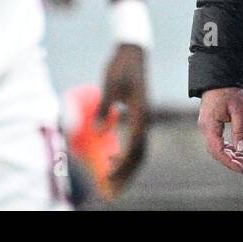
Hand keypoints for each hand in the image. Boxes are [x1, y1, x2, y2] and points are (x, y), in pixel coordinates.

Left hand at [98, 43, 147, 191]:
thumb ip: (104, 108)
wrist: (133, 52)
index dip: (122, 165)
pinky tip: (113, 158)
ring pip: (140, 150)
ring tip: (112, 182)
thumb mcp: (109, 84)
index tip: (108, 176)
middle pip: (139, 155)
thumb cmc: (120, 66)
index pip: (134, 147)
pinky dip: (127, 155)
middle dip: (126, 174)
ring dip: (127, 168)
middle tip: (110, 190)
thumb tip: (97, 131)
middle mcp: (145, 119)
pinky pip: (136, 141)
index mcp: (140, 114)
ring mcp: (144, 118)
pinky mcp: (140, 116)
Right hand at [197, 86, 242, 172]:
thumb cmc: (230, 91)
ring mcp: (207, 126)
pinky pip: (218, 141)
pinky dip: (228, 147)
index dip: (229, 162)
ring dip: (231, 155)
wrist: (220, 77)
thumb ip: (241, 130)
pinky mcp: (211, 124)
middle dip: (232, 160)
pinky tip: (240, 150)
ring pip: (217, 147)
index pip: (217, 150)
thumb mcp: (239, 109)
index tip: (242, 169)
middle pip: (216, 151)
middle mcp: (205, 127)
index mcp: (210, 125)